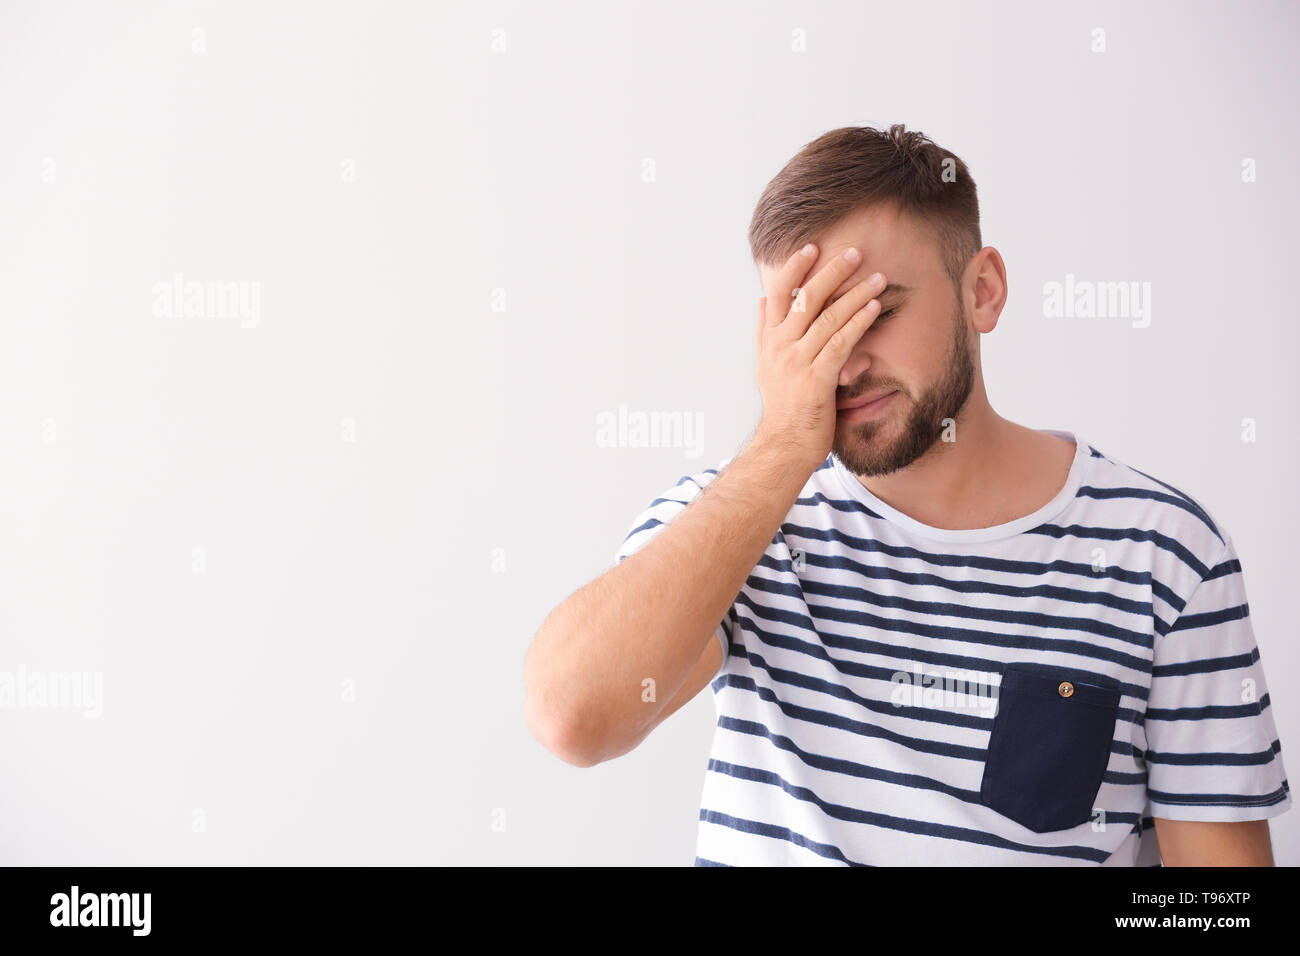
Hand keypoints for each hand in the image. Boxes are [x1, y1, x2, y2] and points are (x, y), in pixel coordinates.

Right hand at [753, 243, 886, 465]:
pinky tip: (874, 307)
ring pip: (827, 318)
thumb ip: (764, 331)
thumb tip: (761, 299)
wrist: (784, 444)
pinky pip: (841, 343)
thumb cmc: (782, 405)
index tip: (813, 246)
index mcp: (769, 340)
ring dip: (854, 294)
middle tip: (855, 252)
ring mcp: (797, 362)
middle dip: (832, 272)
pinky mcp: (817, 379)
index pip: (778, 293)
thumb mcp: (764, 365)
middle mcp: (780, 347)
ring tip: (877, 277)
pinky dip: (858, 322)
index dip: (794, 267)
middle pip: (806, 298)